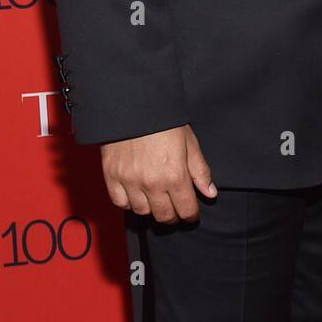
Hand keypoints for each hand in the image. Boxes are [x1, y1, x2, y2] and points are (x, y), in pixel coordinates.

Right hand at [101, 124, 216, 223]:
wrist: (134, 105)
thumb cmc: (164, 121)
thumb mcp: (189, 143)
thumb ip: (200, 171)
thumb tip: (210, 194)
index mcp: (175, 175)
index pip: (186, 210)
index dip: (191, 214)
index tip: (191, 212)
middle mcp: (152, 183)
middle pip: (164, 216)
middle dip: (173, 216)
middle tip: (175, 208)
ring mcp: (130, 181)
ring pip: (142, 212)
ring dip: (151, 209)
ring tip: (156, 199)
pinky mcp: (112, 176)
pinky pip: (120, 203)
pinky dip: (129, 202)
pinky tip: (136, 194)